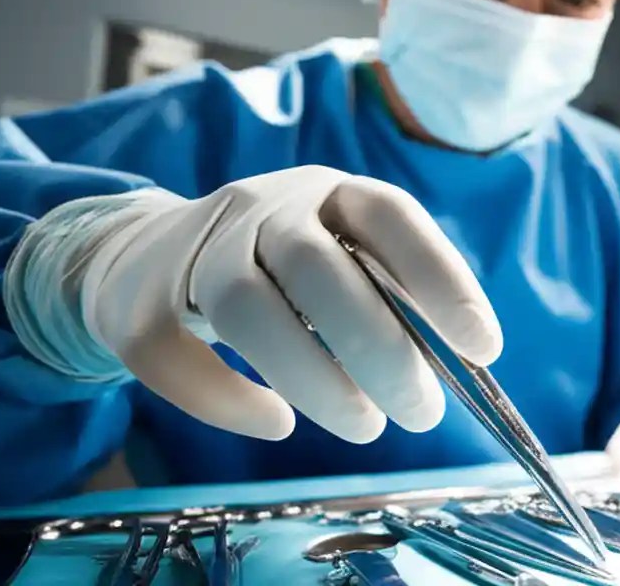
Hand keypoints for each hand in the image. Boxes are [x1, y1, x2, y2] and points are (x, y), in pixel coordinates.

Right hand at [28, 166, 501, 442]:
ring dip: (312, 378)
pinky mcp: (136, 304)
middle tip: (422, 411)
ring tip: (365, 426)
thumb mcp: (340, 255)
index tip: (483, 347)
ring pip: (244, 308)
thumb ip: (389, 294)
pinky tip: (278, 424)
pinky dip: (229, 400)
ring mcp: (194, 249)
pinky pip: (173, 354)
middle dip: (379, 347)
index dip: (440, 279)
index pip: (389, 216)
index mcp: (328, 193)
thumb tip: (458, 361)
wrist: (147, 253)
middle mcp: (261, 207)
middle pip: (315, 267)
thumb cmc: (280, 269)